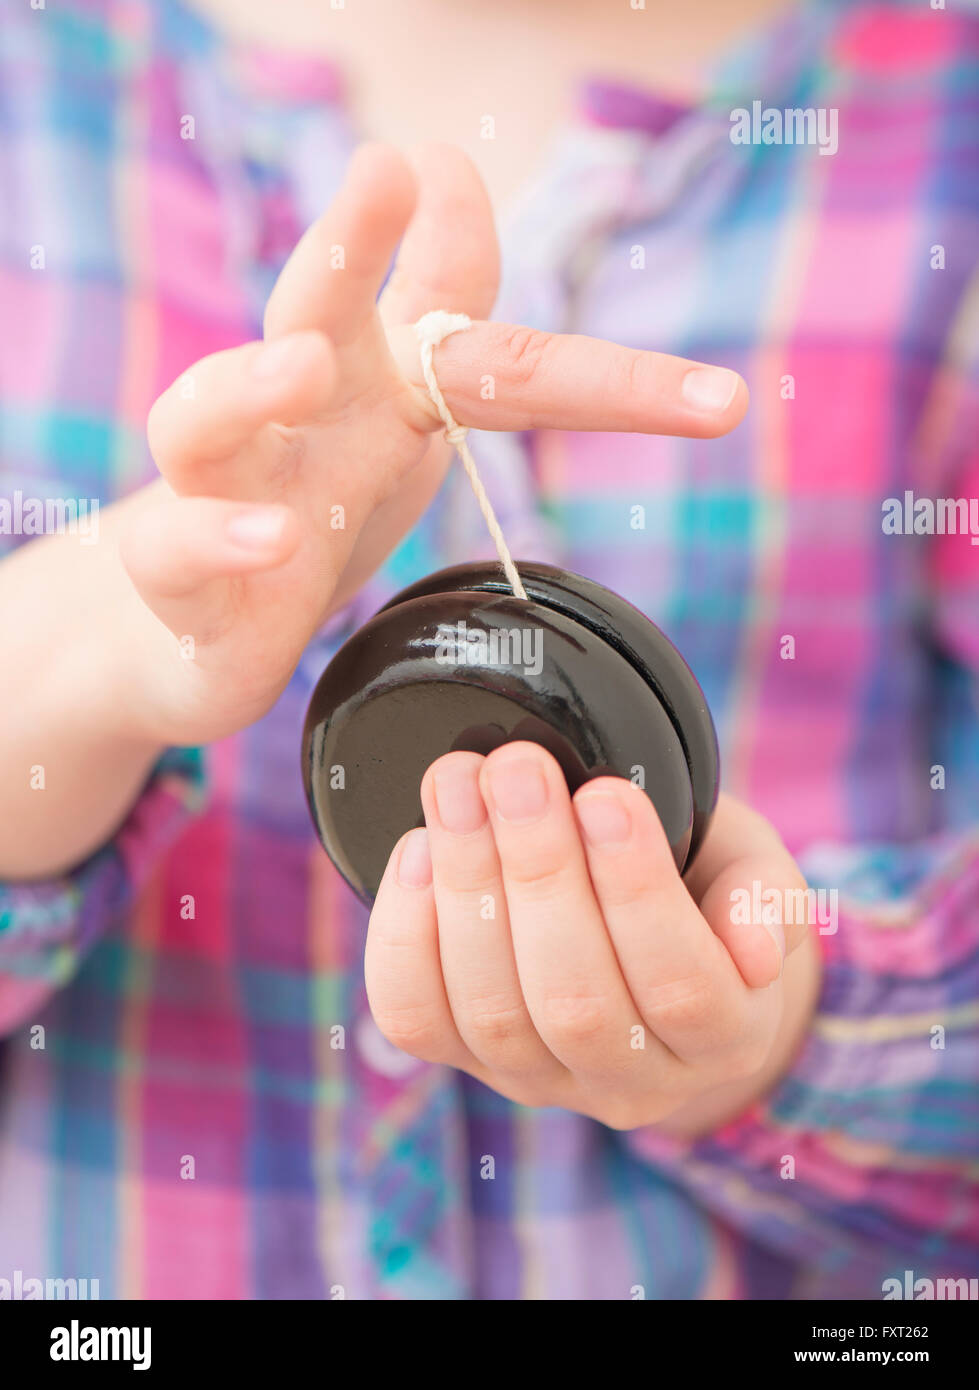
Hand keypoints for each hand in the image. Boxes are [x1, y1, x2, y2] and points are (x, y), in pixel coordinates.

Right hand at [119, 142, 746, 745]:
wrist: (202, 623)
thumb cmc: (314, 505)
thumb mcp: (404, 424)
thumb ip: (466, 337)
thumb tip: (478, 196)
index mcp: (376, 381)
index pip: (441, 307)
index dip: (458, 237)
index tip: (448, 164)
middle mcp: (299, 412)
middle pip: (314, 312)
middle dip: (352, 242)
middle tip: (384, 174)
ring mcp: (231, 484)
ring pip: (210, 415)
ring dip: (256, 381)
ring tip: (304, 368)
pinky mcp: (179, 568)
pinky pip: (188, 544)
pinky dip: (224, 538)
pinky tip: (268, 541)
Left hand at [365, 744, 819, 1132]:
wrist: (647, 946)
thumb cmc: (703, 892)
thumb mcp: (755, 872)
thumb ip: (761, 897)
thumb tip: (755, 950)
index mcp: (725, 1039)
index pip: (681, 987)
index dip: (637, 892)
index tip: (605, 794)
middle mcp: (633, 1081)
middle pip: (577, 1001)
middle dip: (539, 870)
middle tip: (516, 768)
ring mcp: (541, 1081)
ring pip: (492, 1010)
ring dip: (468, 882)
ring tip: (460, 785)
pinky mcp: (464, 1062)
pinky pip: (417, 1018)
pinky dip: (406, 932)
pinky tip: (419, 849)